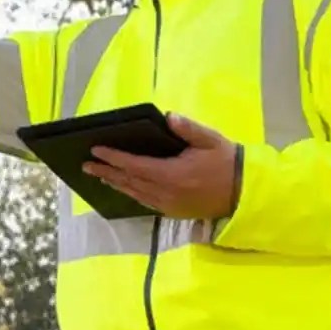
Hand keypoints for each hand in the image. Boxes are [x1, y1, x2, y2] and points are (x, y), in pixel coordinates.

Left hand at [82, 113, 239, 219]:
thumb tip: (168, 117)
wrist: (245, 193)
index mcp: (172, 174)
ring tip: (99, 175)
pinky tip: (123, 187)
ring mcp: (168, 205)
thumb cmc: (227, 162)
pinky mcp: (173, 212)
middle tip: (86, 164)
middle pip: (129, 181)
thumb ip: (188, 128)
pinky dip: (130, 193)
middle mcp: (166, 193)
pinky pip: (145, 203)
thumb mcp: (210, 140)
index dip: (114, 158)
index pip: (135, 165)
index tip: (96, 150)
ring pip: (135, 194)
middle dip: (106, 171)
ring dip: (115, 183)